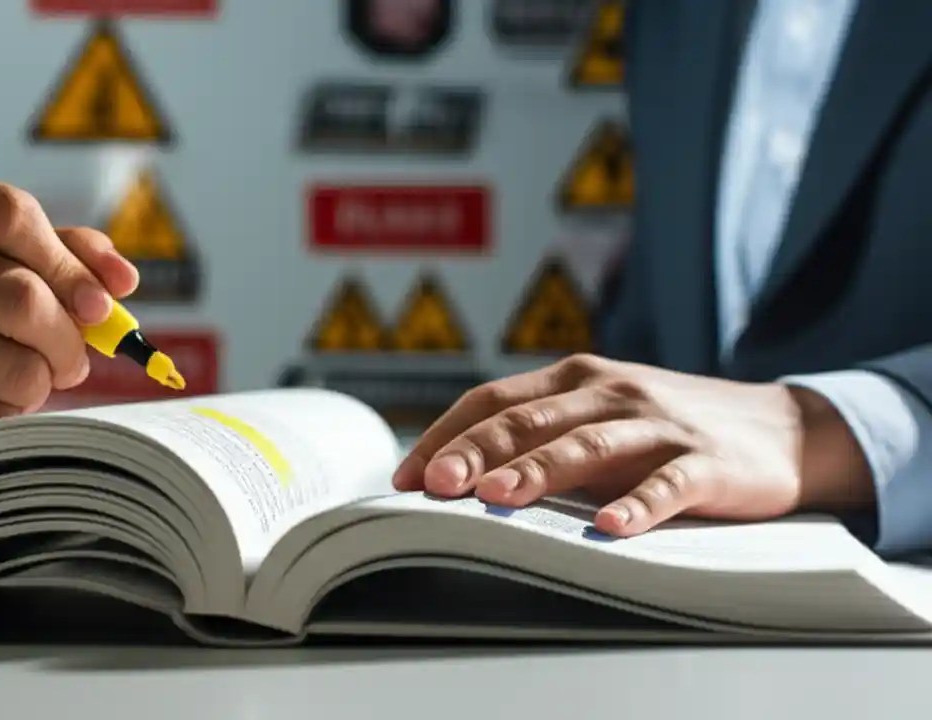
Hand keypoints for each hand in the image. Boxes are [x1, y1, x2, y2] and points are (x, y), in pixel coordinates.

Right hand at [0, 171, 137, 467]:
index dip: (69, 263)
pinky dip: (10, 414)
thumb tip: (122, 280)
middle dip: (69, 337)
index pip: (10, 214)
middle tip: (74, 356)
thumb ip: (47, 250)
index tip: (99, 301)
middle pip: (21, 297)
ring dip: (41, 381)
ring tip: (23, 377)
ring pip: (17, 365)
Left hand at [392, 354, 874, 535]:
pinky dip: (638, 503)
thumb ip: (540, 433)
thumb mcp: (600, 415)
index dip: (446, 434)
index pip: (494, 400)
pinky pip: (667, 483)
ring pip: (587, 445)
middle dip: (476, 452)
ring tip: (497, 497)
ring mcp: (659, 425)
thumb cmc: (668, 427)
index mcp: (576, 379)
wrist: (782, 428)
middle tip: (434, 486)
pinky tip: (609, 525)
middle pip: (530, 420)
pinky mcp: (707, 462)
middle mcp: (610, 392)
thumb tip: (455, 472)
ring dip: (539, 471)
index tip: (406, 475)